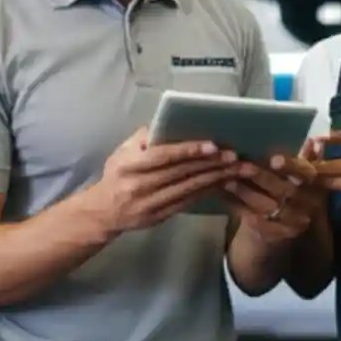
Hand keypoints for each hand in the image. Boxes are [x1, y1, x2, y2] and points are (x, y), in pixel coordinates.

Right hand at [87, 127, 238, 235]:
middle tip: (234, 156)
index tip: (213, 145)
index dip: (189, 150)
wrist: (104, 211)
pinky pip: (187, 203)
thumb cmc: (117, 174)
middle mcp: (140, 185)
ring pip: (188, 189)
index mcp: (130, 165)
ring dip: (215, 178)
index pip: (163, 156)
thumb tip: (170, 123)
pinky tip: (222, 184)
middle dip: (210, 164)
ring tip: (235, 169)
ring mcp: (151, 204)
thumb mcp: (122, 151)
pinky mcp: (160, 217)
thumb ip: (144, 138)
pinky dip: (206, 192)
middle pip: (181, 173)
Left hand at [222, 154, 316, 244]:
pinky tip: (220, 192)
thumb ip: (307, 159)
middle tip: (240, 165)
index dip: (291, 167)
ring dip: (243, 191)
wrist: (288, 228)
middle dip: (260, 177)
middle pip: (282, 190)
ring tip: (225, 177)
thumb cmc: (294, 193)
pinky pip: (250, 217)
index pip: (306, 175)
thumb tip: (314, 140)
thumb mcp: (303, 177)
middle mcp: (306, 205)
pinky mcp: (271, 233)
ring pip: (264, 205)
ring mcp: (289, 222)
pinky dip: (234, 204)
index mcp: (316, 186)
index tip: (274, 159)